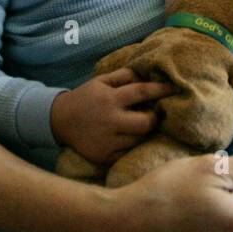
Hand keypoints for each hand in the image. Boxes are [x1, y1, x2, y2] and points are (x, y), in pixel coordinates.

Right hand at [51, 68, 171, 167]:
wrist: (59, 121)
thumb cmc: (86, 98)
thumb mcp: (101, 81)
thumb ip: (124, 76)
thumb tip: (148, 75)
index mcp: (110, 99)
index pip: (142, 92)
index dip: (160, 89)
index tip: (173, 88)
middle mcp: (109, 121)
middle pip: (146, 123)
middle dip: (154, 118)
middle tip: (154, 115)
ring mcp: (107, 141)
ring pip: (138, 140)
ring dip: (142, 133)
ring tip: (138, 127)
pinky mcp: (104, 157)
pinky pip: (127, 153)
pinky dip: (131, 146)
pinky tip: (127, 139)